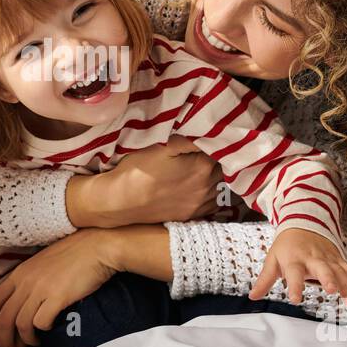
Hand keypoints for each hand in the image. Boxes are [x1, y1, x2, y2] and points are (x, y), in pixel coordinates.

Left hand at [0, 228, 119, 346]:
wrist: (97, 246)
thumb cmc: (72, 256)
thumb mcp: (41, 264)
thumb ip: (27, 281)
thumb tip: (17, 304)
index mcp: (18, 274)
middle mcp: (25, 281)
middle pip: (3, 318)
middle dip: (2, 340)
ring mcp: (40, 288)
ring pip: (20, 324)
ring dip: (25, 339)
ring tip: (32, 342)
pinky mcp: (58, 296)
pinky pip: (41, 322)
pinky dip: (42, 329)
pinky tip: (49, 327)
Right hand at [66, 136, 221, 227]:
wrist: (121, 202)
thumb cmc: (139, 171)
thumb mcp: (162, 146)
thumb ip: (189, 139)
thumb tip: (208, 131)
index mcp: (203, 167)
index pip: (222, 150)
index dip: (219, 142)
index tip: (212, 136)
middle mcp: (208, 187)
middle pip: (225, 168)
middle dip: (220, 158)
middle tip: (210, 150)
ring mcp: (201, 204)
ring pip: (222, 186)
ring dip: (218, 176)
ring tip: (208, 167)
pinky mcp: (192, 215)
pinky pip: (214, 203)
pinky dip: (213, 193)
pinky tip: (203, 186)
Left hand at [250, 228, 346, 305]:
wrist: (303, 223)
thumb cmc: (286, 246)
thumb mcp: (272, 260)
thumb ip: (264, 280)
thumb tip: (252, 297)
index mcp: (294, 259)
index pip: (293, 274)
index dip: (294, 286)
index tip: (295, 299)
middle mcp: (312, 258)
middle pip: (321, 268)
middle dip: (328, 278)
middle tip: (331, 290)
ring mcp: (327, 257)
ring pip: (339, 270)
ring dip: (346, 284)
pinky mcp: (337, 258)